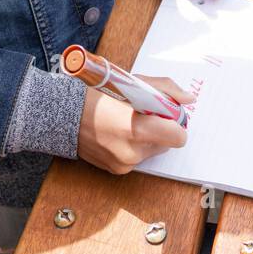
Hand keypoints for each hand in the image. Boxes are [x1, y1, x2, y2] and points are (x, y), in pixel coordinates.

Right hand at [77, 75, 194, 174]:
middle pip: (166, 144)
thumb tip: (189, 99)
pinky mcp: (117, 171)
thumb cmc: (98, 94)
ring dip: (148, 138)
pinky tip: (118, 133)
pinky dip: (134, 146)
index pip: (178, 137)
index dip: (176, 124)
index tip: (167, 114)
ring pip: (152, 151)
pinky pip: (138, 158)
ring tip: (128, 122)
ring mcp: (124, 164)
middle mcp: (132, 152)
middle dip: (160, 129)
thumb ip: (165, 90)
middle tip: (143, 113)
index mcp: (136, 128)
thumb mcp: (133, 82)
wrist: (64, 116)